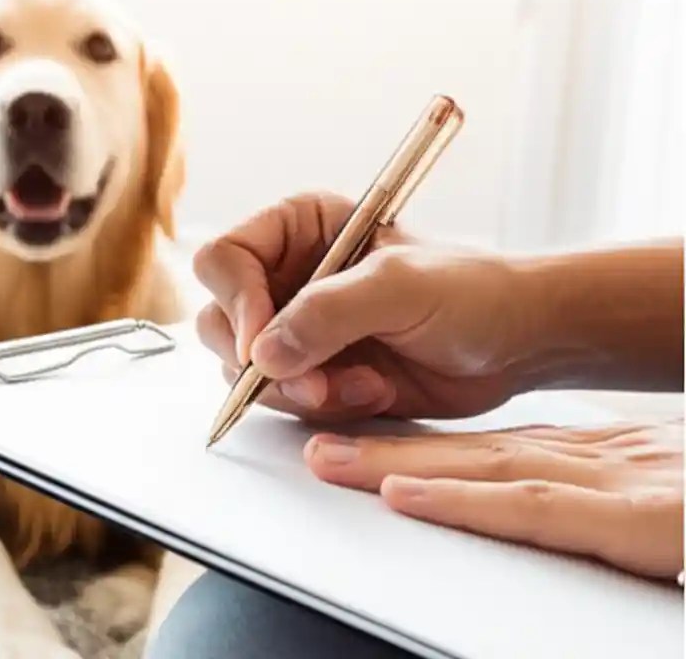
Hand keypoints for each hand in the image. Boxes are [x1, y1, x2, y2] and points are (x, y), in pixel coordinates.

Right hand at [193, 192, 539, 421]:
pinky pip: (281, 400)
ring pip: (246, 371)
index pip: (223, 260)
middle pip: (220, 322)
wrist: (517, 346)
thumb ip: (327, 313)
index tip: (261, 346)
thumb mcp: (401, 288)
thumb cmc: (475, 293)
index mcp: (299, 228)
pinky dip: (322, 407)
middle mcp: (287, 276)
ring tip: (367, 383)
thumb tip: (261, 354)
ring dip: (303, 390)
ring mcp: (296, 329)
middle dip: (268, 362)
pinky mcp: (313, 372)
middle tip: (317, 383)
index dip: (235, 304)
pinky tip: (372, 393)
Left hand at [303, 418, 683, 579]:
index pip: (502, 452)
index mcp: (611, 465)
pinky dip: (469, 500)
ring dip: (403, 461)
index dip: (428, 449)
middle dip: (392, 449)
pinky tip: (406, 496)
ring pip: (491, 467)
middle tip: (318, 451)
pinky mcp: (653, 521)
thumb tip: (549, 514)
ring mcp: (626, 486)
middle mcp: (606, 465)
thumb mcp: (674, 508)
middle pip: (478, 454)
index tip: (362, 447)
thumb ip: (610, 509)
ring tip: (331, 462)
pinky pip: (541, 509)